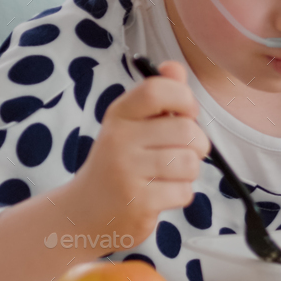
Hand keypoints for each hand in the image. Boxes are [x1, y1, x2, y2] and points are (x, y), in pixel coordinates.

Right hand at [64, 60, 210, 248]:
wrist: (83, 213)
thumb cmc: (118, 162)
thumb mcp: (131, 124)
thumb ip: (157, 96)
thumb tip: (175, 67)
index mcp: (119, 114)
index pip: (157, 90)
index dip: (184, 98)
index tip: (187, 113)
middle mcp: (119, 139)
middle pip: (187, 131)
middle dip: (197, 144)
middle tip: (182, 152)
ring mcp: (127, 172)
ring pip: (190, 163)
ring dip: (189, 172)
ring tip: (168, 174)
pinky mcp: (138, 203)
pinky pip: (184, 192)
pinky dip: (180, 194)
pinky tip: (160, 194)